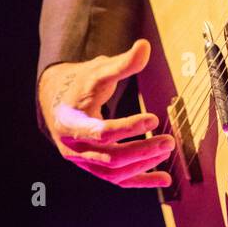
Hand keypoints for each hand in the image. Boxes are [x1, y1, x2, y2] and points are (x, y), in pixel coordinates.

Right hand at [38, 38, 173, 187]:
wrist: (59, 102)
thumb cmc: (81, 84)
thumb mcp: (99, 71)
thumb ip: (123, 63)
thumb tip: (145, 46)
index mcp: (71, 122)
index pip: (101, 131)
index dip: (128, 127)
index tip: (153, 118)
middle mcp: (74, 147)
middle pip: (110, 157)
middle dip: (142, 150)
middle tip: (168, 141)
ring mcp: (84, 161)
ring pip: (114, 172)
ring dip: (143, 165)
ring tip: (166, 150)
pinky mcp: (94, 167)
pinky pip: (118, 180)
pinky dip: (141, 181)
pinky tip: (165, 178)